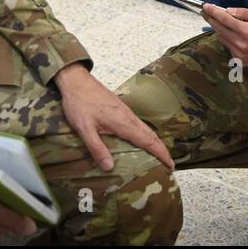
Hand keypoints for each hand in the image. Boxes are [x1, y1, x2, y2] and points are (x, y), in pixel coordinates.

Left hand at [55, 64, 173, 171]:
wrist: (76, 81)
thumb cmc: (79, 103)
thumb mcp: (84, 128)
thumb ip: (97, 148)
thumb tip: (109, 167)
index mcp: (123, 123)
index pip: (148, 141)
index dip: (161, 153)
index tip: (170, 165)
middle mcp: (128, 117)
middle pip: (151, 135)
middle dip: (162, 150)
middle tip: (169, 165)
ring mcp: (126, 112)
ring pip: (146, 129)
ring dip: (155, 143)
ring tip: (159, 156)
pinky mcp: (121, 109)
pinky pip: (139, 125)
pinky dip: (146, 135)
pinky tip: (141, 141)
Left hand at [202, 5, 247, 69]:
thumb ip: (244, 13)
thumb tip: (228, 10)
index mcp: (246, 31)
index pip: (224, 19)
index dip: (213, 11)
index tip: (206, 6)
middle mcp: (241, 44)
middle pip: (219, 30)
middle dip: (211, 19)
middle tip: (205, 12)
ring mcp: (239, 55)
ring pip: (222, 39)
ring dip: (218, 29)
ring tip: (216, 21)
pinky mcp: (241, 62)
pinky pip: (229, 48)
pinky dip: (227, 39)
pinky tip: (229, 34)